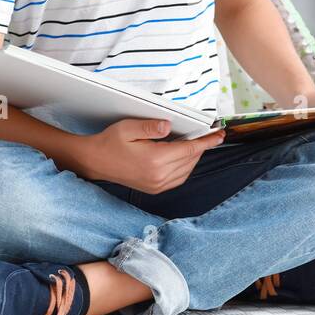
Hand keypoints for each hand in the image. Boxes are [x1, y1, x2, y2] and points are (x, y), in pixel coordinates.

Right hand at [78, 118, 225, 194]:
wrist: (95, 162)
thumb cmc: (110, 142)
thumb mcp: (128, 127)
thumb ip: (151, 126)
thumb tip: (169, 125)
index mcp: (155, 160)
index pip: (189, 149)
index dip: (206, 141)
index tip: (219, 135)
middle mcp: (158, 176)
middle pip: (190, 160)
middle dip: (202, 147)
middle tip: (211, 135)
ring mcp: (156, 185)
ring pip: (186, 171)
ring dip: (194, 158)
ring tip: (198, 144)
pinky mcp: (154, 189)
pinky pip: (178, 179)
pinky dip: (186, 168)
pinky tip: (184, 158)